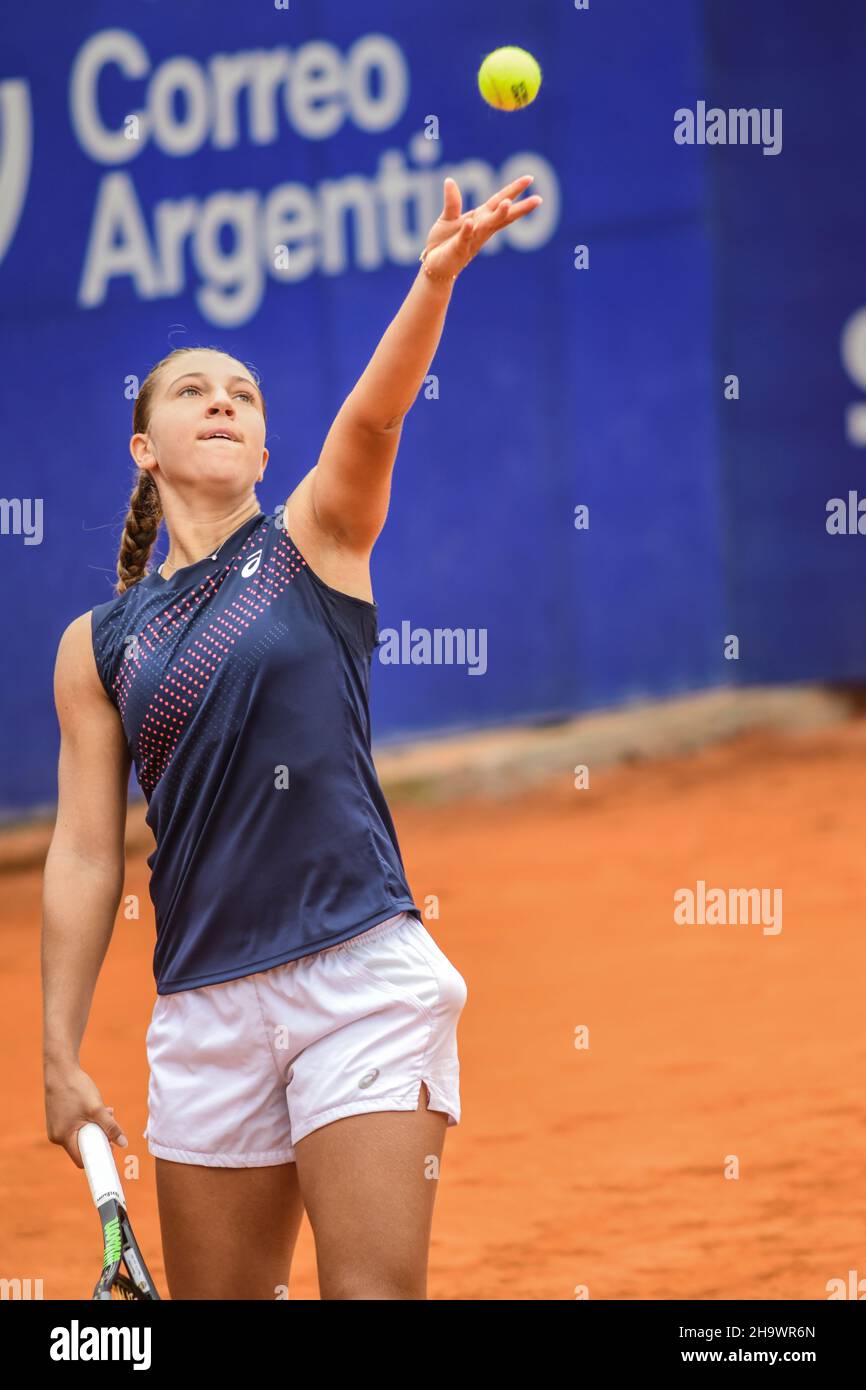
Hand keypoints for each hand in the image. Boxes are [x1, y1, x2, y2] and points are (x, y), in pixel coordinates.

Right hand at [44, 1060, 128, 1167]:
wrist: (60, 1069)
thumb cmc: (76, 1088)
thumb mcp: (97, 1108)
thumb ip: (110, 1126)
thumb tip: (123, 1143)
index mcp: (63, 1137)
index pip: (82, 1159)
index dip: (98, 1158)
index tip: (112, 1152)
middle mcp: (56, 1136)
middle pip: (83, 1147)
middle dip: (100, 1137)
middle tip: (112, 1126)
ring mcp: (56, 1127)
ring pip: (81, 1135)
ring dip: (96, 1127)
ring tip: (107, 1111)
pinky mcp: (58, 1119)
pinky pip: (76, 1127)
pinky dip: (88, 1121)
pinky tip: (96, 1108)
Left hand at [419, 174, 542, 279]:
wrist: (434, 267)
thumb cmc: (443, 243)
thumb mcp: (448, 218)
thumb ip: (452, 201)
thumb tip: (450, 180)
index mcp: (481, 218)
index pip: (500, 202)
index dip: (514, 190)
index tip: (530, 179)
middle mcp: (481, 229)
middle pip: (503, 216)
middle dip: (519, 208)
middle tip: (538, 200)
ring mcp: (471, 239)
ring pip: (487, 226)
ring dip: (498, 215)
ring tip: (507, 203)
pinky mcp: (458, 249)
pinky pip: (463, 238)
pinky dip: (467, 231)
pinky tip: (471, 222)